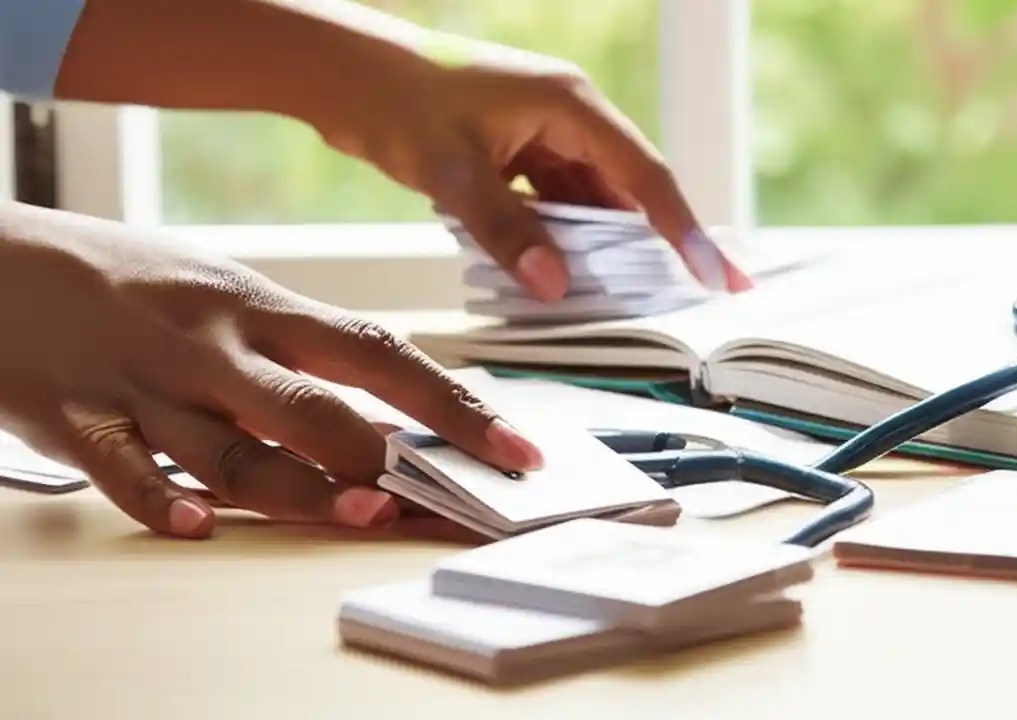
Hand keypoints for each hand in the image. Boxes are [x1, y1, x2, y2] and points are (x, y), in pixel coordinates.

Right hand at [0, 202, 542, 538]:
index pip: (379, 353)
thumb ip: (297, 358)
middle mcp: (215, 347)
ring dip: (300, 487)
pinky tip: (198, 524)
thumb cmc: (136, 282)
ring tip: (360, 512)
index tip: (513, 447)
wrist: (0, 257)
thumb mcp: (227, 296)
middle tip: (438, 495)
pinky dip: (161, 501)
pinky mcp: (78, 419)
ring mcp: (147, 384)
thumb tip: (384, 423)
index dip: (454, 404)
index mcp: (262, 309)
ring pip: (233, 450)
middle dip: (383, 454)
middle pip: (314, 405)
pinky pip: (123, 471)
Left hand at [300, 17, 754, 300]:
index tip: (718, 277)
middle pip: (625, 193)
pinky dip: (555, 240)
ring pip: (587, 203)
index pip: (647, 177)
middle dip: (645, 249)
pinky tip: (552, 277)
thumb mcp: (454, 172)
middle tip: (674, 304)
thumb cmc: (396, 100)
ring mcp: (540, 134)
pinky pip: (552, 204)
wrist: (341, 72)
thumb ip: (507, 231)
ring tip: (611, 303)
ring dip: (594, 250)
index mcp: (571, 105)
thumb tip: (556, 285)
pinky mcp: (514, 152)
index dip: (685, 232)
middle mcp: (567, 116)